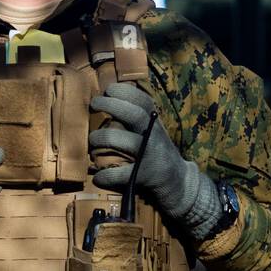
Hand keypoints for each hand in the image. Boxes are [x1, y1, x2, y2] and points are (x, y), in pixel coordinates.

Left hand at [89, 82, 221, 237]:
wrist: (178, 182)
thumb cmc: (156, 151)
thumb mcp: (152, 129)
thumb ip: (136, 115)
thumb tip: (108, 96)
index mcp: (154, 123)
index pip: (143, 100)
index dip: (125, 92)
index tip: (108, 89)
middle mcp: (154, 136)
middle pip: (136, 116)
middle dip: (113, 106)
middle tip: (94, 104)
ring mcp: (151, 156)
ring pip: (129, 142)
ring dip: (106, 137)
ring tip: (92, 139)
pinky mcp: (145, 176)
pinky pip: (124, 175)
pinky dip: (107, 175)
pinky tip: (97, 176)